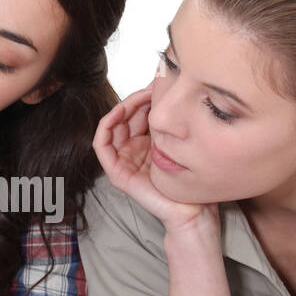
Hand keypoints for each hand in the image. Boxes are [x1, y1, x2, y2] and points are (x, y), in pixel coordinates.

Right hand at [92, 86, 211, 233]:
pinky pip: (101, 145)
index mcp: (147, 142)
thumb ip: (170, 119)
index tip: (158, 86)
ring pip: (112, 126)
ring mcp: (124, 160)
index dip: (144, 97)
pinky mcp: (117, 172)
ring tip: (137, 99)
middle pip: (124, 116)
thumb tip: (167, 89)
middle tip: (149, 90)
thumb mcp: (180, 139)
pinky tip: (117, 113)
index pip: (137, 113)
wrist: (194, 209)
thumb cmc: (191, 179)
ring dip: (121, 108)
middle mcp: (134, 149)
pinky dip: (105, 126)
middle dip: (135, 100)